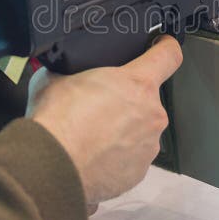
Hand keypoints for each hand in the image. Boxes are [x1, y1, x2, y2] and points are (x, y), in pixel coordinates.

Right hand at [26, 36, 182, 205]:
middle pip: (147, 99)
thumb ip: (70, 69)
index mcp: (138, 84)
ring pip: (139, 130)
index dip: (165, 47)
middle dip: (126, 100)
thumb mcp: (55, 77)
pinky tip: (92, 155)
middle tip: (97, 106)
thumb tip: (61, 68)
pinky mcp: (138, 173)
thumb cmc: (56, 121)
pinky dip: (115, 157)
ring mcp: (148, 146)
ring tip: (90, 135)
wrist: (49, 168)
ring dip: (121, 130)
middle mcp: (151, 114)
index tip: (161, 46)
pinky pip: (131, 158)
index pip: (168, 56)